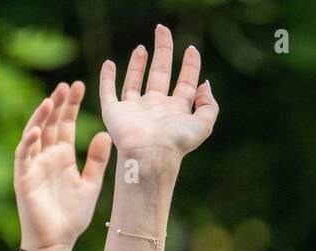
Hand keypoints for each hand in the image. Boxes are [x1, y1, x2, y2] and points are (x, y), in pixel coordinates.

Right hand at [15, 81, 112, 250]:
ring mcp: (33, 165)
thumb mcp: (91, 185)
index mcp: (63, 156)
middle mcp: (47, 156)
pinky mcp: (23, 177)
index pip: (66, 124)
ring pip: (34, 134)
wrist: (57, 241)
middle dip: (58, 104)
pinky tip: (36, 131)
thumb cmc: (73, 216)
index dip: (71, 106)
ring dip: (41, 117)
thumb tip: (107, 134)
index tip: (80, 86)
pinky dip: (28, 143)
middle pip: (51, 124)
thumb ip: (97, 161)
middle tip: (67, 85)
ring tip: (51, 100)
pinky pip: (23, 156)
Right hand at [99, 24, 217, 167]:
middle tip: (162, 30)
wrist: (150, 155)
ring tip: (141, 47)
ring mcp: (135, 109)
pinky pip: (108, 92)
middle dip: (163, 52)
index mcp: (177, 110)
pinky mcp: (115, 112)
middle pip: (161, 73)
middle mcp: (156, 108)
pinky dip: (107, 78)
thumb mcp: (203, 124)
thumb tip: (205, 84)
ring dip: (138, 64)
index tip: (192, 48)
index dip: (190, 65)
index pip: (186, 83)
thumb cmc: (176, 143)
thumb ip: (208, 105)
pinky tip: (109, 63)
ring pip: (136, 81)